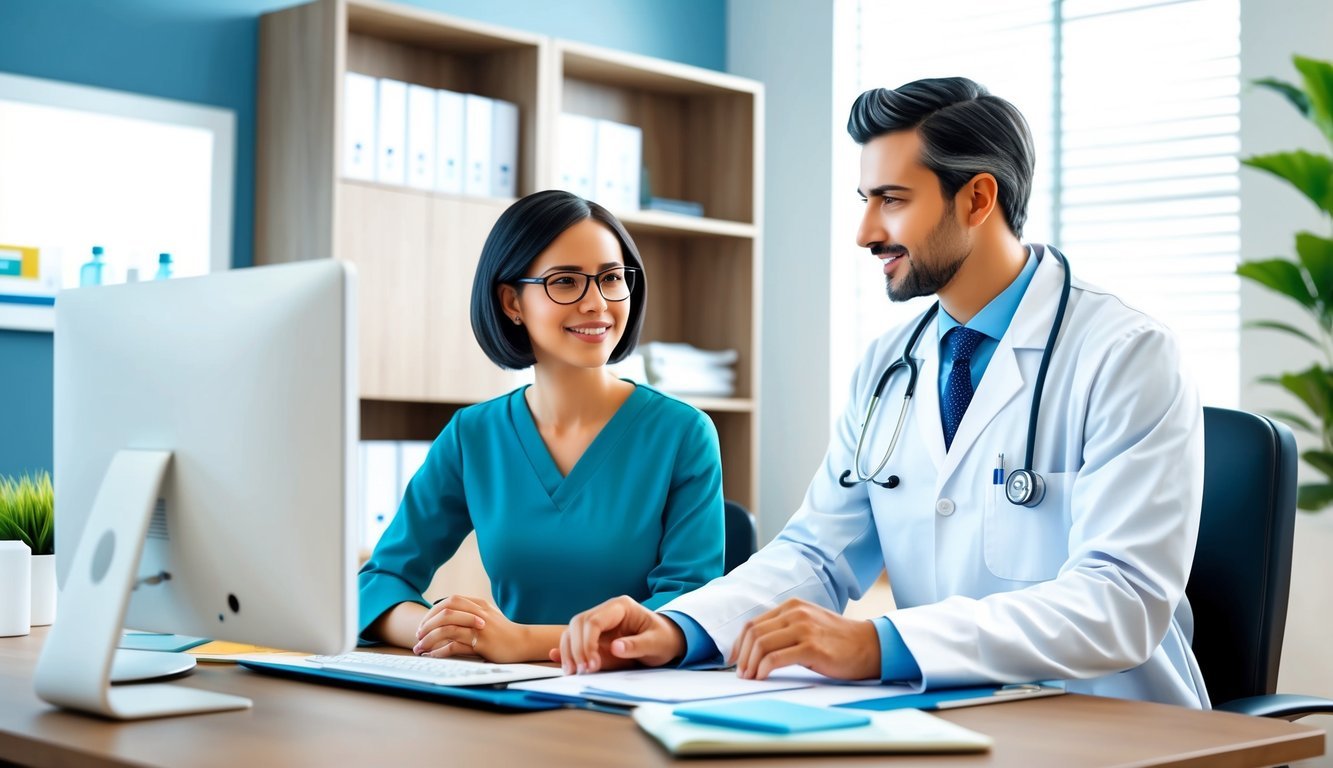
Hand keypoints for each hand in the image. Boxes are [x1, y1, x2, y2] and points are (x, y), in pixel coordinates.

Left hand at [415, 595, 531, 663]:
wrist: (523, 642)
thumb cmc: (503, 632)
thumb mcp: (487, 616)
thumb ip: (470, 613)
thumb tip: (446, 618)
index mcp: (478, 604)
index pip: (449, 601)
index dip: (432, 612)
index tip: (424, 624)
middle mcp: (477, 613)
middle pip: (445, 612)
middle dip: (427, 624)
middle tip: (418, 636)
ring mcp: (479, 628)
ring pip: (446, 629)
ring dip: (429, 639)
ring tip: (420, 648)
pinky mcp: (481, 643)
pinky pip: (454, 646)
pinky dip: (440, 651)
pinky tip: (432, 655)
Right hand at [553, 596, 685, 673]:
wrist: (666, 640)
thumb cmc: (663, 638)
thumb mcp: (657, 643)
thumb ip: (637, 645)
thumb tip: (616, 648)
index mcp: (621, 607)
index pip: (594, 620)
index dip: (588, 643)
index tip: (592, 665)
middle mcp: (606, 611)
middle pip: (579, 623)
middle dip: (576, 648)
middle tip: (582, 671)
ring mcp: (599, 623)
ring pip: (572, 631)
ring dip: (569, 652)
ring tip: (573, 672)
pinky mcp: (595, 636)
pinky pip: (575, 639)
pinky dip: (567, 651)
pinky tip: (559, 660)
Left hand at [729, 598, 880, 680]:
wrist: (869, 646)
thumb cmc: (838, 640)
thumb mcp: (809, 624)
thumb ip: (786, 628)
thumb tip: (755, 647)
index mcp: (792, 606)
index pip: (753, 623)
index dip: (738, 643)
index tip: (734, 659)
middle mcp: (796, 613)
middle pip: (754, 633)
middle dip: (741, 656)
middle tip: (740, 673)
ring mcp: (804, 629)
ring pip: (761, 645)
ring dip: (750, 664)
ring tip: (750, 677)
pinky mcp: (812, 648)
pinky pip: (776, 658)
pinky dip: (763, 669)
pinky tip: (762, 677)